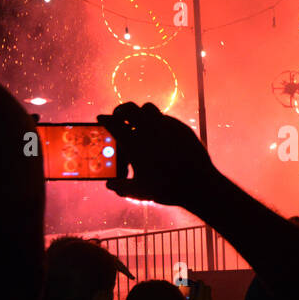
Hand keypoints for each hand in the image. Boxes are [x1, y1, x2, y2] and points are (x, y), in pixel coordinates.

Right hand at [97, 102, 222, 209]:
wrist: (197, 184)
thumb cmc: (165, 188)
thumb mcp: (139, 190)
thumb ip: (121, 187)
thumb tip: (110, 185)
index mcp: (133, 142)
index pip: (112, 123)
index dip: (104, 119)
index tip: (101, 119)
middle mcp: (148, 129)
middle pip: (128, 108)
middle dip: (120, 111)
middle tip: (118, 116)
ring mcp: (165, 125)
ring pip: (147, 108)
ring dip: (139, 113)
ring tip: (138, 122)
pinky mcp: (180, 126)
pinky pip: (165, 118)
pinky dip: (157, 122)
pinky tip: (159, 134)